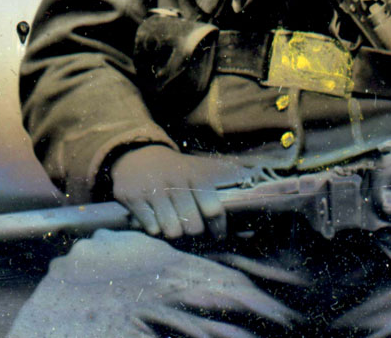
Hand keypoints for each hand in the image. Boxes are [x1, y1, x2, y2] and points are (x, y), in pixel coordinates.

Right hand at [110, 145, 246, 239]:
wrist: (136, 154)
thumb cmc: (176, 168)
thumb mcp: (200, 166)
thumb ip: (228, 172)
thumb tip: (258, 176)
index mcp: (195, 176)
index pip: (213, 211)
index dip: (219, 230)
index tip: (219, 236)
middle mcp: (175, 183)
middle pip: (193, 226)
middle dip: (195, 233)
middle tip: (193, 230)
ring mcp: (152, 190)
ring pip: (171, 231)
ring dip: (175, 233)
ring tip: (175, 227)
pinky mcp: (132, 197)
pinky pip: (151, 229)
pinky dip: (155, 230)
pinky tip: (156, 220)